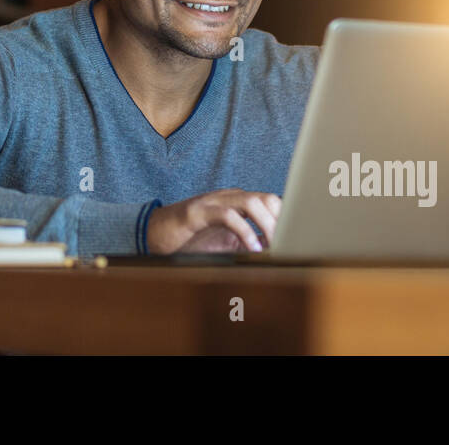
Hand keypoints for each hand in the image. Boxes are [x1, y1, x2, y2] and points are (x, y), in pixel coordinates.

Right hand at [147, 188, 280, 253]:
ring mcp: (212, 202)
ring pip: (251, 202)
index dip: (286, 219)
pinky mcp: (197, 212)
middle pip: (266, 198)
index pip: (271, 201)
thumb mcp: (225, 242)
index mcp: (237, 202)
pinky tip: (251, 248)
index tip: (295, 240)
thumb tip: (274, 251)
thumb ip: (248, 241)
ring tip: (273, 246)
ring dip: (267, 225)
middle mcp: (227, 197)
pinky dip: (244, 232)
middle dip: (281, 222)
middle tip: (287, 245)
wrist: (153, 233)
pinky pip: (227, 215)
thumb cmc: (189, 239)